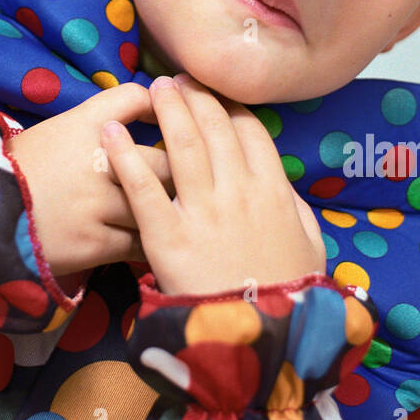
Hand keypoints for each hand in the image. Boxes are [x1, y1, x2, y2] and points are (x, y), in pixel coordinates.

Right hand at [4, 83, 175, 278]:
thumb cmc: (16, 169)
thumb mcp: (53, 131)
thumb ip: (93, 123)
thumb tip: (133, 116)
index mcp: (83, 123)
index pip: (137, 98)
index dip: (159, 105)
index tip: (167, 117)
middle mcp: (98, 158)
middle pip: (166, 156)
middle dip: (179, 168)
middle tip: (186, 175)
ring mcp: (99, 202)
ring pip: (158, 202)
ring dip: (169, 208)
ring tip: (176, 211)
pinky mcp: (95, 242)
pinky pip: (140, 242)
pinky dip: (150, 241)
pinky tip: (155, 239)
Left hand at [101, 73, 326, 296]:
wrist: (259, 341)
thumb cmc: (287, 297)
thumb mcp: (310, 248)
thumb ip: (295, 209)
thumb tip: (281, 182)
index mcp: (273, 192)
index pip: (250, 132)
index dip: (230, 106)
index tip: (216, 92)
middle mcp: (238, 191)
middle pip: (214, 128)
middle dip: (195, 97)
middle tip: (178, 78)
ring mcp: (202, 211)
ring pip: (181, 146)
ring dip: (166, 111)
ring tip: (152, 87)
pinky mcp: (166, 236)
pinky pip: (142, 187)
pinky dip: (124, 155)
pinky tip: (110, 133)